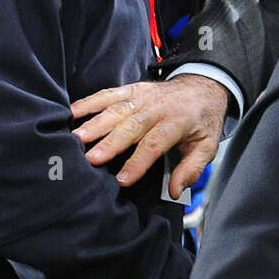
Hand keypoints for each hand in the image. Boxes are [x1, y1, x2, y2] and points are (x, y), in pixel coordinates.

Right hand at [71, 76, 229, 197]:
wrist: (204, 86)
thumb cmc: (202, 121)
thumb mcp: (208, 146)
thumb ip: (191, 169)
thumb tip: (174, 191)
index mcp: (177, 122)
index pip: (155, 144)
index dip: (138, 162)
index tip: (122, 180)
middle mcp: (156, 107)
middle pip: (130, 126)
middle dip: (109, 143)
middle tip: (90, 159)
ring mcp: (142, 96)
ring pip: (115, 109)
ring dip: (94, 123)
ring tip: (76, 138)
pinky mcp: (131, 89)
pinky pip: (107, 94)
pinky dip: (88, 103)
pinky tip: (71, 113)